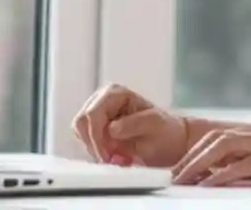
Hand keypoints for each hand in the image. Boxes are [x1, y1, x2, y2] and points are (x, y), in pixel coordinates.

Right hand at [71, 84, 188, 167]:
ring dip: (97, 149)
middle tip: (113, 158)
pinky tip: (116, 155)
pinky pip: (85, 142)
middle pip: (80, 123)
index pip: (92, 114)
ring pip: (80, 134)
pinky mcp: (95, 128)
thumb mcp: (154, 125)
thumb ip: (133, 124)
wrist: (170, 142)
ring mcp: (97, 114)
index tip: (107, 156)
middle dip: (95, 145)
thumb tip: (111, 129)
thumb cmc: (165, 131)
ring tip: (120, 157)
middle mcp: (102, 99)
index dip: (96, 137)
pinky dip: (98, 152)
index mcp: (116, 93)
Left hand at [170, 128, 250, 192]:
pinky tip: (210, 184)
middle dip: (191, 157)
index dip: (197, 150)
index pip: (221, 137)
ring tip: (183, 180)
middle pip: (217, 139)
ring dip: (200, 163)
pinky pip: (246, 165)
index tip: (181, 168)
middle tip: (174, 176)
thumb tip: (236, 179)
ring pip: (226, 147)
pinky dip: (224, 174)